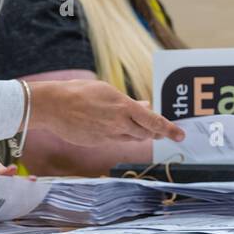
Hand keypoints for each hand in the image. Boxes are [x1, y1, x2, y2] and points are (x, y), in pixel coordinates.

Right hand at [29, 80, 184, 146]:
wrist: (53, 106)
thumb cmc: (79, 92)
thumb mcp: (107, 91)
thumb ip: (128, 102)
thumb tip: (145, 105)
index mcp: (124, 107)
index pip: (154, 121)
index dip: (169, 129)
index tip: (180, 135)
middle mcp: (119, 124)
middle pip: (146, 134)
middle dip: (154, 132)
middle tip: (160, 131)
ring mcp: (108, 135)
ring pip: (131, 138)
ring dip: (136, 133)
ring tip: (134, 126)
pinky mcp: (97, 142)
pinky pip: (114, 140)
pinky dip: (118, 134)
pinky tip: (109, 126)